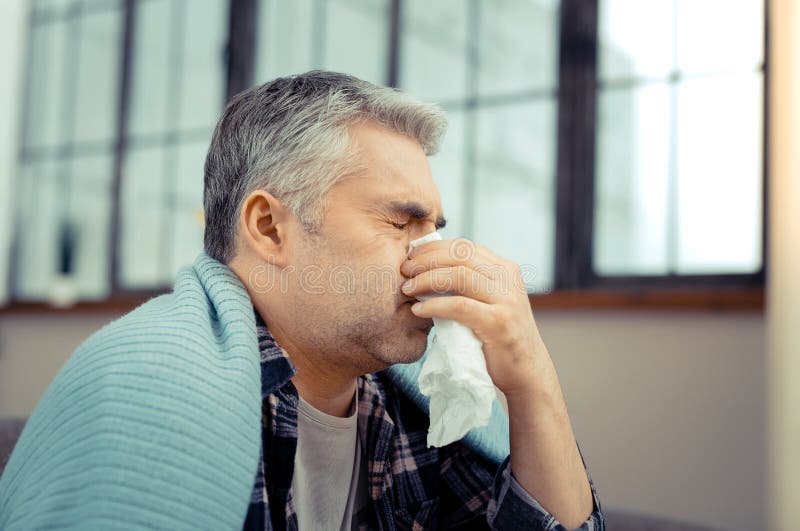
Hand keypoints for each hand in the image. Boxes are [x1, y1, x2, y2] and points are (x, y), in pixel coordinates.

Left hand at [400, 238, 555, 397]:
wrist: (527, 371)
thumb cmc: (499, 337)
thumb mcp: (490, 300)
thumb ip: (471, 283)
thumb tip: (429, 268)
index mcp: (505, 269)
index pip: (465, 247)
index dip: (434, 248)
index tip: (412, 257)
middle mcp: (508, 278)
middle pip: (460, 256)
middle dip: (426, 260)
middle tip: (405, 270)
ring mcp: (506, 299)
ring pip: (459, 276)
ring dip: (426, 279)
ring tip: (408, 289)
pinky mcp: (499, 322)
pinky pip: (459, 306)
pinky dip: (434, 305)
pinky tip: (418, 310)